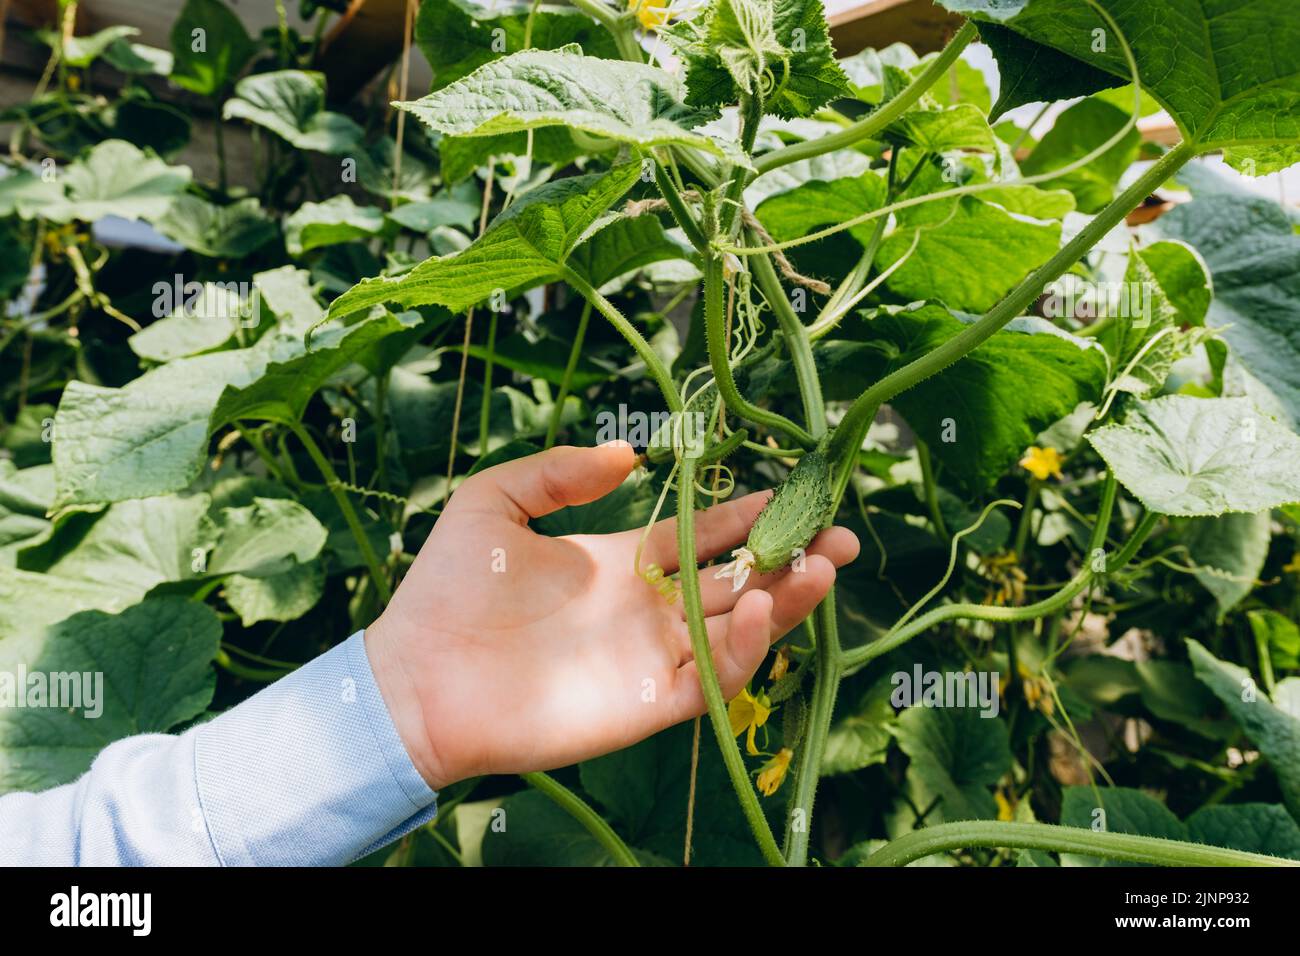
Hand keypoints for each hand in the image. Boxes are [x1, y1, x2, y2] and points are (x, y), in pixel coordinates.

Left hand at [365, 442, 858, 789]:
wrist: (417, 677)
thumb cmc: (448, 589)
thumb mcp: (495, 502)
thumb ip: (559, 471)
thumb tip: (630, 452)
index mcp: (620, 563)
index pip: (701, 538)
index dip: (746, 515)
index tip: (789, 490)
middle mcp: (646, 610)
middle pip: (736, 582)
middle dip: (791, 557)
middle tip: (839, 534)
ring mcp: (650, 658)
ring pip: (739, 630)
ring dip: (785, 601)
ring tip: (822, 567)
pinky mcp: (647, 704)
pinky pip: (712, 680)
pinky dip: (745, 649)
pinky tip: (763, 610)